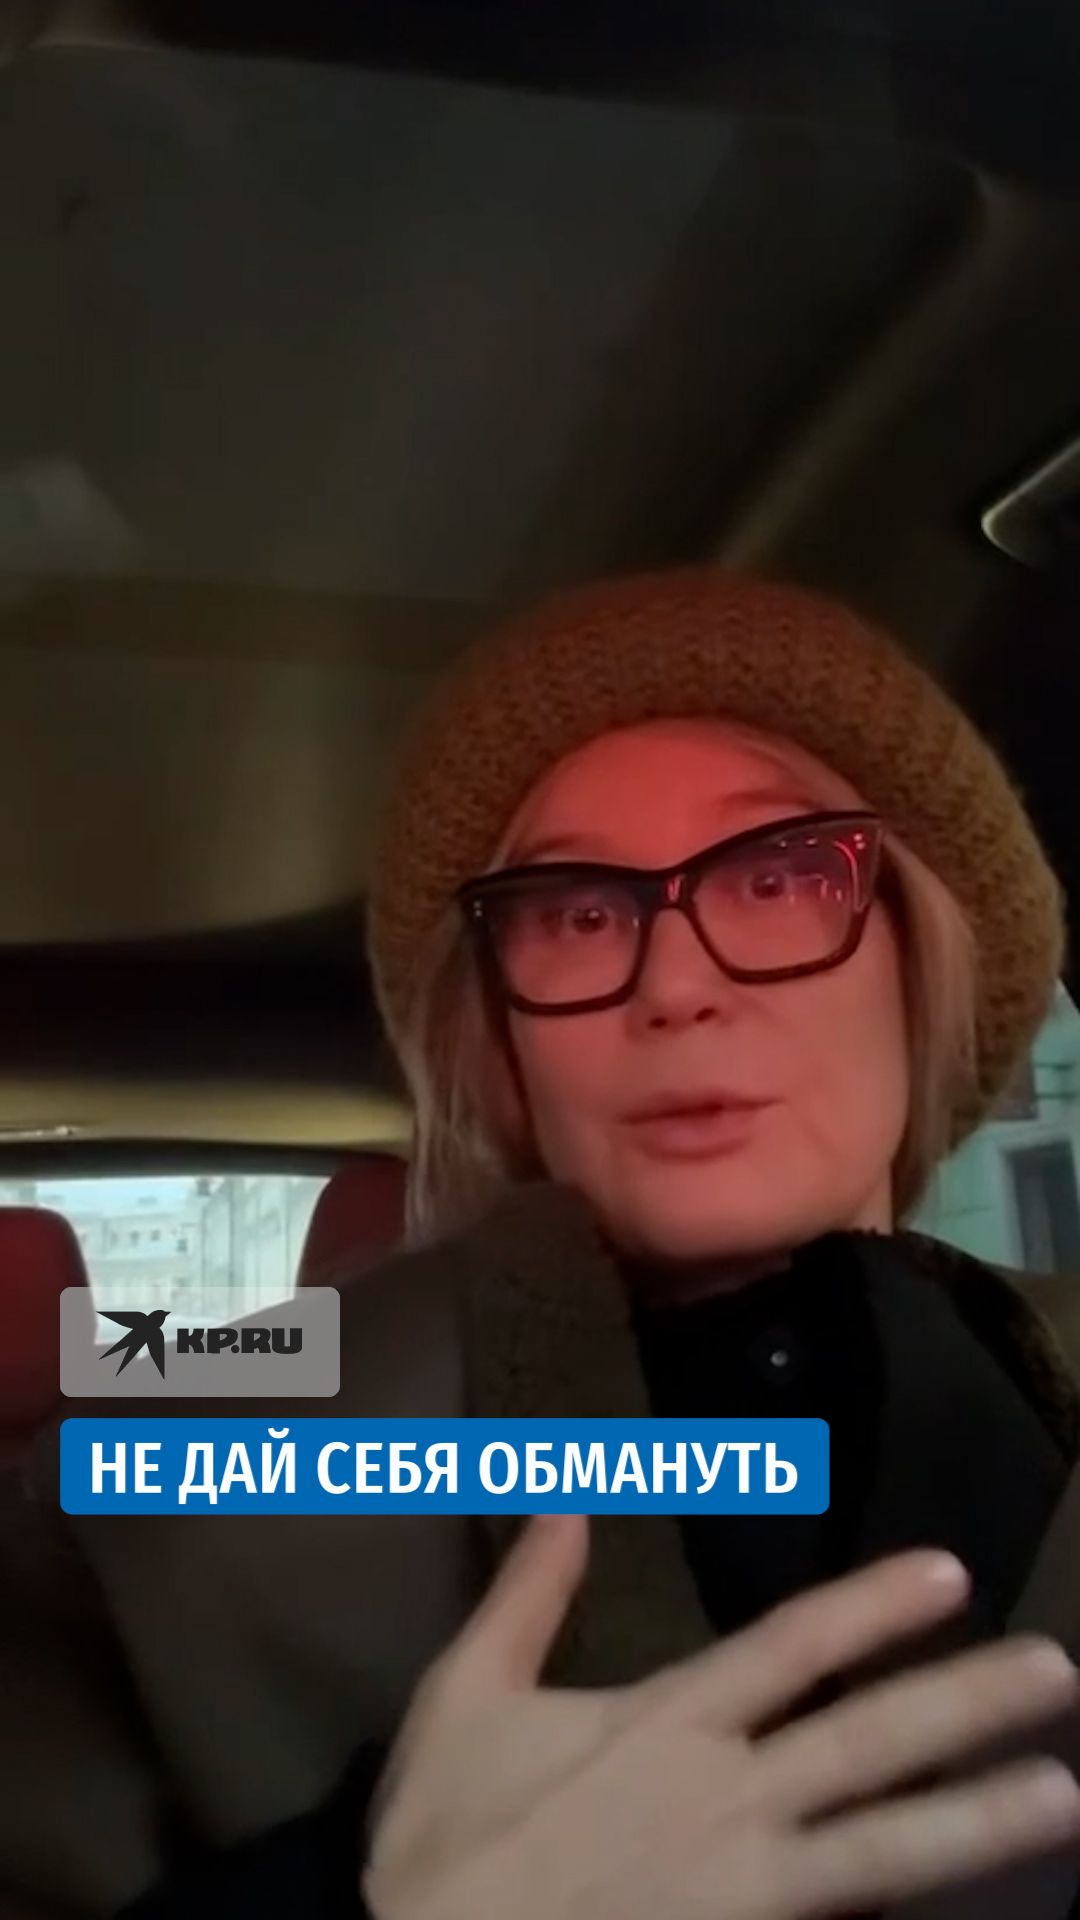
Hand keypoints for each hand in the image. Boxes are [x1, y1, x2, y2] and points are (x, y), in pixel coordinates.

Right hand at [365, 1515, 1079, 1919]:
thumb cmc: (447, 1839)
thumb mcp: (463, 1697)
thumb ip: (525, 1596)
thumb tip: (566, 1498)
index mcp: (665, 1725)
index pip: (789, 1648)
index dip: (872, 1608)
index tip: (951, 1576)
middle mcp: (725, 1799)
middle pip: (865, 1744)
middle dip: (965, 1706)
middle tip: (1059, 1676)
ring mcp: (744, 1891)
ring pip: (882, 1851)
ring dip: (975, 1823)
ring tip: (1061, 1799)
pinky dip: (897, 1918)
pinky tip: (955, 1909)